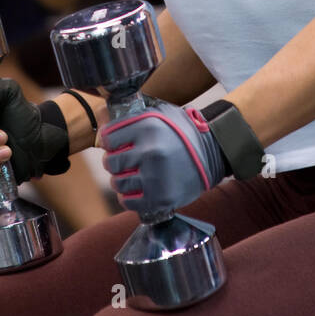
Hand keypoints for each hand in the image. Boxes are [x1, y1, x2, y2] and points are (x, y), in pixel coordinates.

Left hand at [98, 98, 226, 216]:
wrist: (213, 153)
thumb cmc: (183, 131)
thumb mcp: (160, 113)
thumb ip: (132, 116)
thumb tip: (100, 116)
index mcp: (148, 126)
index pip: (108, 137)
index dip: (109, 141)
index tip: (115, 144)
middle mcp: (150, 151)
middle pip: (111, 162)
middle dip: (113, 162)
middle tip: (122, 162)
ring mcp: (155, 176)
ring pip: (117, 183)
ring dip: (120, 181)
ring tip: (130, 176)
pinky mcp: (161, 198)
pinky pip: (129, 202)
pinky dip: (127, 198)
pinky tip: (135, 191)